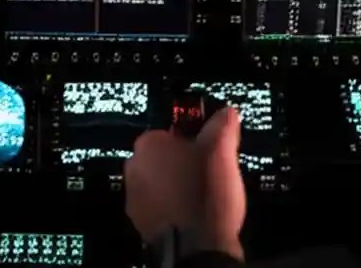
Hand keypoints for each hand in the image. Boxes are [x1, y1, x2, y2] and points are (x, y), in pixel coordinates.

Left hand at [125, 106, 244, 260]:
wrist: (196, 247)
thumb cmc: (205, 191)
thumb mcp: (222, 150)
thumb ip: (223, 124)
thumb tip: (226, 113)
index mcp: (148, 144)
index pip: (172, 131)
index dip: (195, 140)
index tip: (212, 151)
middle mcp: (134, 168)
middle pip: (165, 158)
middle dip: (185, 163)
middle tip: (211, 173)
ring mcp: (134, 197)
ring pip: (162, 183)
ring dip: (179, 186)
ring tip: (205, 197)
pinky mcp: (141, 223)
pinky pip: (161, 207)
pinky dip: (175, 208)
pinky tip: (195, 214)